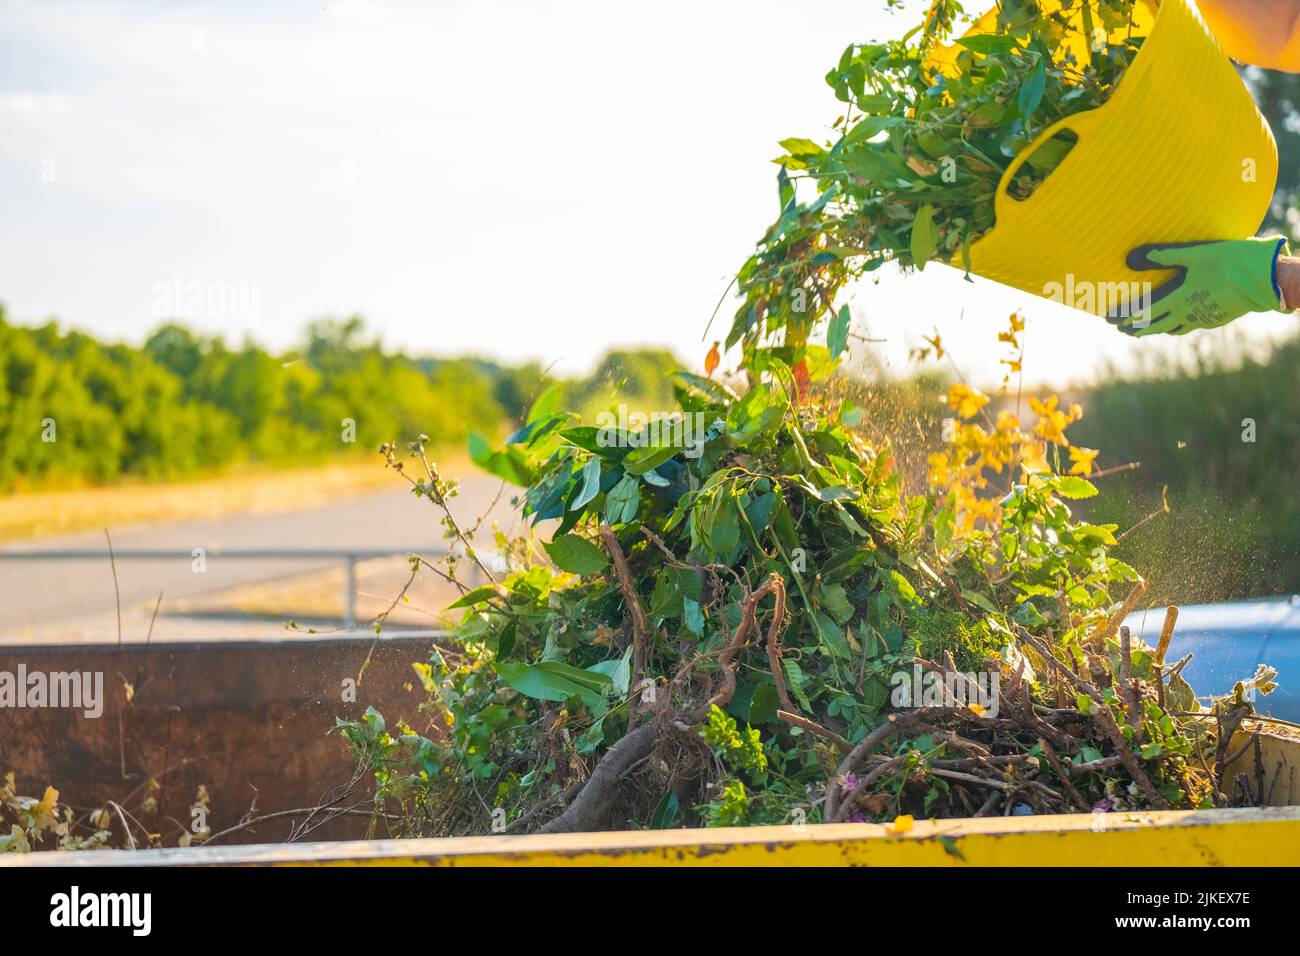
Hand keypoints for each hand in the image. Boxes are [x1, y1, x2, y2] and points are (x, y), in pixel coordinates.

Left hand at [1107, 236, 1289, 335]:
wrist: (1264, 278)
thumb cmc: (1229, 261)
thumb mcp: (1194, 253)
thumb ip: (1164, 255)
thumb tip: (1133, 258)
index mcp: (1178, 298)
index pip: (1144, 311)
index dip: (1125, 315)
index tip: (1110, 319)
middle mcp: (1187, 314)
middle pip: (1154, 326)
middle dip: (1135, 327)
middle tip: (1120, 328)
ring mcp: (1202, 319)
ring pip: (1171, 328)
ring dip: (1154, 329)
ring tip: (1141, 330)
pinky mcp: (1214, 319)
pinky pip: (1187, 326)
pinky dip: (1175, 326)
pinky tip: (1174, 323)